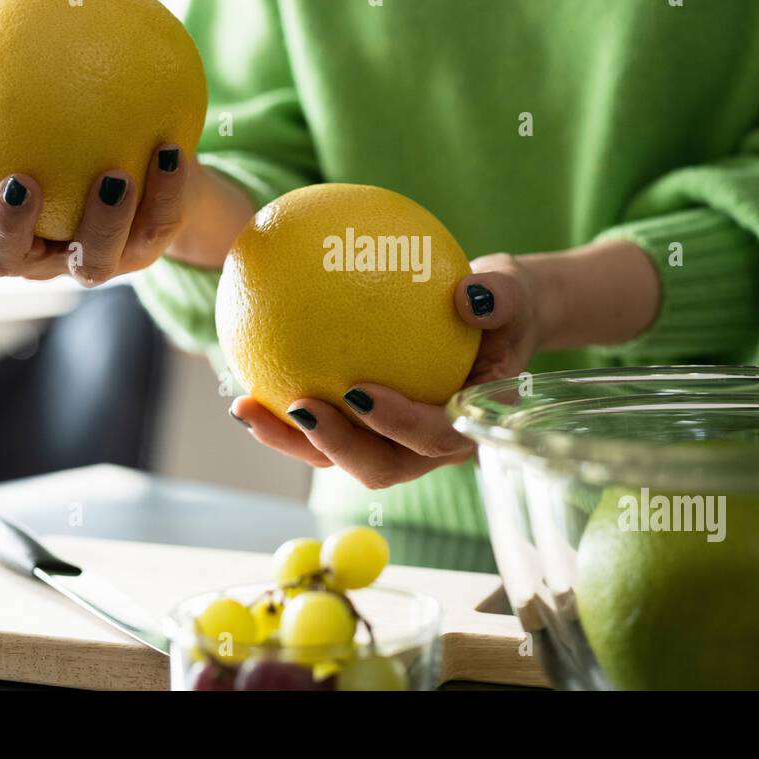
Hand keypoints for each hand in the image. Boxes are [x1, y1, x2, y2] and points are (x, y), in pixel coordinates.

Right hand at [0, 69, 192, 284]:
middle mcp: (38, 254)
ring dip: (102, 221)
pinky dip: (166, 191)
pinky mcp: (144, 254)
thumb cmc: (69, 136)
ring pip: (93, 261)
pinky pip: (158, 225)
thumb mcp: (30, 116)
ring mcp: (92, 262)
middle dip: (8, 226)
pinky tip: (171, 150)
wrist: (150, 170)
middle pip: (6, 257)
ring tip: (115, 176)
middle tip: (21, 182)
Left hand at [229, 253, 545, 489]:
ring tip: (246, 408)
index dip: (398, 424)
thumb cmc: (505, 306)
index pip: (436, 436)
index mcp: (470, 424)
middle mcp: (431, 447)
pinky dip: (284, 416)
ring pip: (343, 457)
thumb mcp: (513, 293)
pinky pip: (325, 428)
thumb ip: (500, 296)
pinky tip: (245, 388)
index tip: (359, 391)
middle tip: (298, 405)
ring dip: (293, 440)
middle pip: (382, 465)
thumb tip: (469, 296)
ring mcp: (395, 443)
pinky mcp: (367, 431)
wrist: (494, 321)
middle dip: (335, 445)